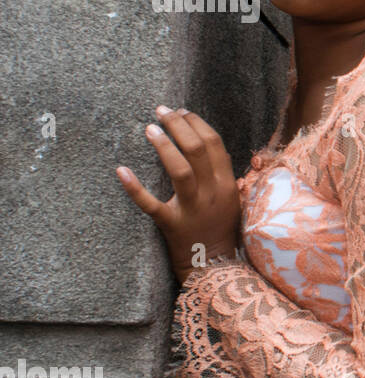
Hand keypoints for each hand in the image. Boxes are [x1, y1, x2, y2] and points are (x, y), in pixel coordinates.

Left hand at [116, 106, 241, 283]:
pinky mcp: (171, 223)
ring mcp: (192, 208)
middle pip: (198, 150)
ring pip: (180, 170)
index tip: (182, 112)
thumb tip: (212, 147)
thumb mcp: (231, 199)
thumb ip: (223, 174)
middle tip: (162, 112)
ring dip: (164, 146)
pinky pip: (150, 204)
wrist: (214, 265)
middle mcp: (212, 192)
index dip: (197, 123)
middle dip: (178, 125)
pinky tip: (121, 170)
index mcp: (227, 184)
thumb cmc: (220, 229)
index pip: (214, 143)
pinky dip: (134, 188)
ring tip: (149, 129)